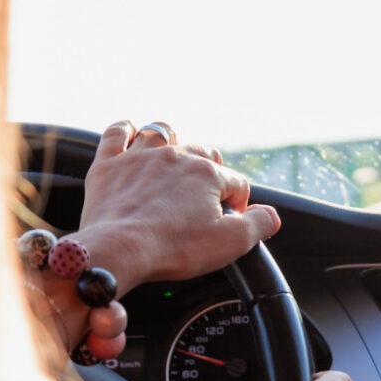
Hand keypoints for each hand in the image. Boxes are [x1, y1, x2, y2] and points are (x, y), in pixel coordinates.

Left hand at [76, 120, 279, 293]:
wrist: (119, 250)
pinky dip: (125, 131)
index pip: (236, 183)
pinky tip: (130, 134)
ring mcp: (139, 157)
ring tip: (174, 162)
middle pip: (203, 153)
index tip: (229, 223)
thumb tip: (271, 215)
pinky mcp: (109, 165)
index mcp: (207, 174)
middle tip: (205, 199)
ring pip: (162, 133)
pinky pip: (117, 132)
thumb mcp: (232, 243)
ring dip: (172, 143)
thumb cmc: (174, 248)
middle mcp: (176, 156)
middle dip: (210, 172)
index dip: (237, 204)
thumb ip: (260, 224)